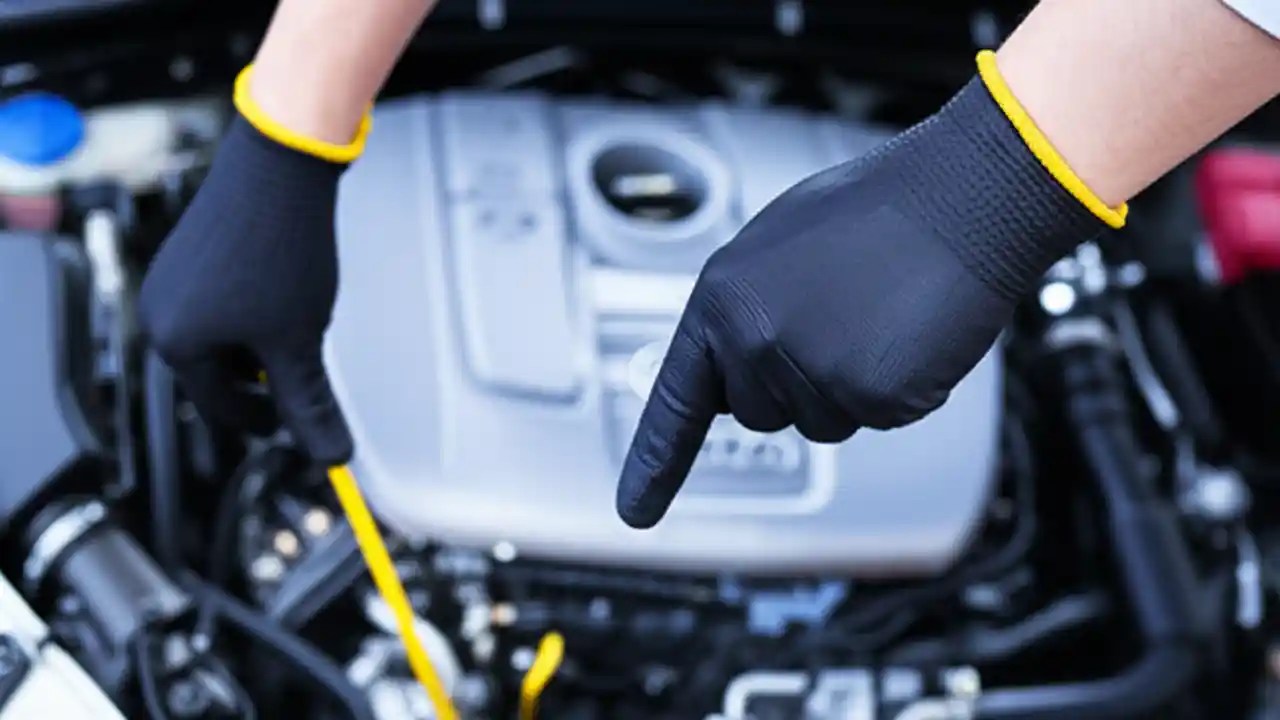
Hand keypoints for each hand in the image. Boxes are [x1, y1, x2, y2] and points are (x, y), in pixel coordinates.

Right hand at [138, 115, 352, 464]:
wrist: (279, 166)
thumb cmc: (282, 249)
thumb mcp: (300, 342)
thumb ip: (312, 405)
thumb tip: (334, 457)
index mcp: (175, 344)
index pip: (224, 409)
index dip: (273, 421)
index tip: (307, 421)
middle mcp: (158, 313)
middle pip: (222, 376)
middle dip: (270, 375)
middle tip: (309, 360)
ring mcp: (170, 282)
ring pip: (226, 341)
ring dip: (266, 343)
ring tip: (301, 313)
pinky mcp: (189, 256)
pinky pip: (222, 306)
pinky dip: (257, 312)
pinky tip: (287, 286)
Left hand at [616, 75, 1108, 528]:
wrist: (961, 193)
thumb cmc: (876, 209)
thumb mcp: (774, 249)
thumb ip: (741, 311)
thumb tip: (728, 362)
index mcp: (723, 298)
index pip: (678, 399)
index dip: (655, 462)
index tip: (637, 512)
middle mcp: (755, 340)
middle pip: (760, 415)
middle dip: (796, 384)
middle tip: (839, 319)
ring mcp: (813, 371)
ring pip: (821, 423)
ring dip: (850, 385)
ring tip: (877, 315)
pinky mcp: (873, 395)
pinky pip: (878, 419)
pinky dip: (899, 387)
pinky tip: (908, 331)